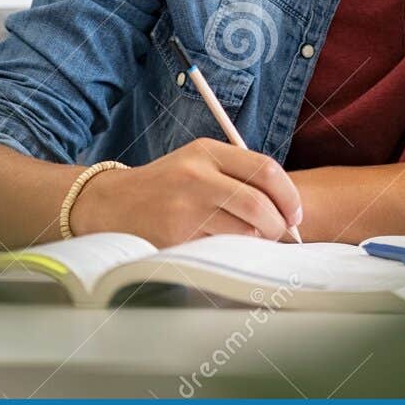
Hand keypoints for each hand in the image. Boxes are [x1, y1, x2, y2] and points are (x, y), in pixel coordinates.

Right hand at [69, 137, 303, 247]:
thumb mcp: (196, 163)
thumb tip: (286, 206)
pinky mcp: (174, 238)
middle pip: (259, 203)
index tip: (295, 214)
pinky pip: (220, 250)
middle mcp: (196, 176)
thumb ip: (237, 175)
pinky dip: (231, 253)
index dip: (289, 196)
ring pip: (243, 231)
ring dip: (255, 241)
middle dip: (279, 225)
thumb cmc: (164, 187)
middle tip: (280, 234)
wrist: (109, 204)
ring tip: (249, 240)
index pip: (265, 169)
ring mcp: (184, 208)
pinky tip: (224, 250)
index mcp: (206, 151)